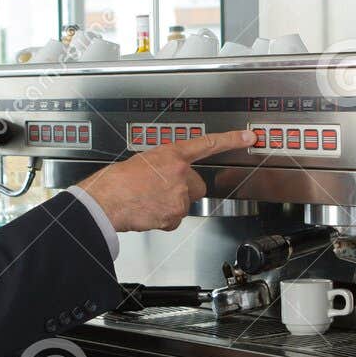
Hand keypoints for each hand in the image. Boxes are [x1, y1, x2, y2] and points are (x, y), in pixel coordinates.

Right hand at [77, 128, 253, 231]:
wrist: (106, 200)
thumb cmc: (117, 180)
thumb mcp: (143, 160)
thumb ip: (163, 165)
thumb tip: (168, 175)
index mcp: (171, 155)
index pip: (207, 144)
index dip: (231, 140)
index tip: (249, 138)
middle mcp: (179, 174)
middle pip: (196, 184)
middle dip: (184, 188)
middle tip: (161, 189)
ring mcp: (179, 196)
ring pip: (184, 203)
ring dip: (171, 203)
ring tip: (148, 199)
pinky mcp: (174, 215)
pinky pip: (175, 218)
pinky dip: (164, 217)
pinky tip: (148, 210)